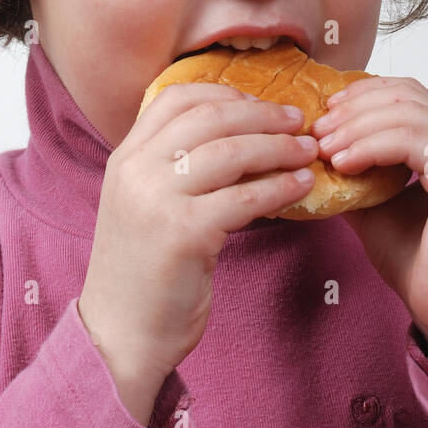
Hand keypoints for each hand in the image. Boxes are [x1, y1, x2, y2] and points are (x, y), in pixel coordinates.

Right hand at [78, 84, 318, 400]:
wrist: (120, 335)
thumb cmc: (143, 272)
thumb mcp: (145, 205)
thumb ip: (172, 169)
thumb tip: (239, 137)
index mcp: (124, 156)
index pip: (175, 98)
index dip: (224, 92)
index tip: (259, 102)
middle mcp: (135, 170)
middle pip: (210, 117)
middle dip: (263, 115)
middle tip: (300, 122)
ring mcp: (156, 200)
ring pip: (231, 152)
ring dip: (278, 148)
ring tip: (308, 152)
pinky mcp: (183, 233)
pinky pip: (244, 198)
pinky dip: (279, 188)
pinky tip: (302, 188)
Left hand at [311, 75, 427, 369]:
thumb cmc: (424, 268)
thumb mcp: (377, 206)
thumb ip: (358, 172)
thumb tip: (315, 146)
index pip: (409, 93)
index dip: (363, 95)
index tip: (326, 114)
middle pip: (406, 95)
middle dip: (353, 109)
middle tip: (317, 131)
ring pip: (405, 113)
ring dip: (355, 127)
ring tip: (324, 148)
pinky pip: (410, 141)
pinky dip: (370, 146)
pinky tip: (344, 164)